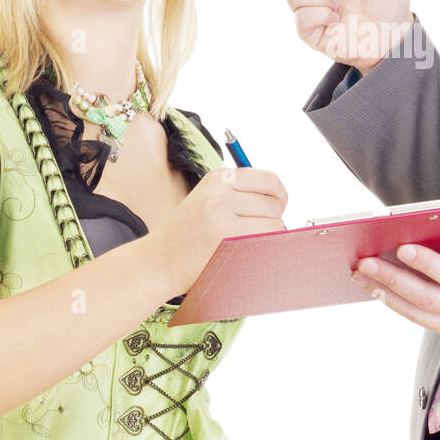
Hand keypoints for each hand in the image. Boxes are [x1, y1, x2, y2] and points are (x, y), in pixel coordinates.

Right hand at [163, 167, 287, 291]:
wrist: (158, 260)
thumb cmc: (187, 233)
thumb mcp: (208, 198)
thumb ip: (241, 193)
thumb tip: (281, 197)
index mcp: (218, 178)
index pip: (269, 180)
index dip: (279, 196)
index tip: (276, 207)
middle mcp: (220, 193)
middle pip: (275, 204)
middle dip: (272, 219)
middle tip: (254, 231)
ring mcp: (223, 217)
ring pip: (274, 224)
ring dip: (268, 236)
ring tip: (246, 242)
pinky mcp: (226, 241)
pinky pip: (264, 242)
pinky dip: (263, 249)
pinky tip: (245, 252)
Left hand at [351, 224, 439, 350]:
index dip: (427, 263)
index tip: (403, 247)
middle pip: (425, 299)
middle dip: (391, 278)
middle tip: (365, 261)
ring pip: (416, 314)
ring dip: (385, 294)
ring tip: (361, 275)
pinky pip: (421, 320)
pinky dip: (398, 304)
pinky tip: (378, 288)